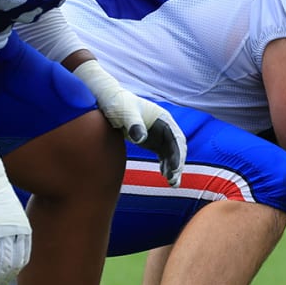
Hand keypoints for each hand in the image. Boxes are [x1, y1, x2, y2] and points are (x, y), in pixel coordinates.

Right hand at [0, 136, 31, 284]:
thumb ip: (5, 222)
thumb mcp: (4, 209)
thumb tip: (0, 231)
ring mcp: (6, 230)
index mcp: (24, 225)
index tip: (8, 279)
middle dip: (7, 278)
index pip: (25, 254)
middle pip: (18, 262)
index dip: (17, 269)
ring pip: (6, 263)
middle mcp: (19, 230)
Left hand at [74, 60, 185, 185]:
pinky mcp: (151, 141)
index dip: (178, 155)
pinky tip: (164, 175)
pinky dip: (165, 165)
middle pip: (177, 148)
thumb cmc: (117, 103)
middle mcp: (164, 127)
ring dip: (173, 167)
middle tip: (173, 181)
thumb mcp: (125, 112)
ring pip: (171, 153)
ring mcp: (158, 134)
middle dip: (177, 164)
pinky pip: (163, 155)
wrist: (107, 101)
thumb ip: (133, 124)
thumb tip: (140, 138)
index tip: (175, 169)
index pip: (176, 139)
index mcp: (163, 119)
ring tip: (172, 183)